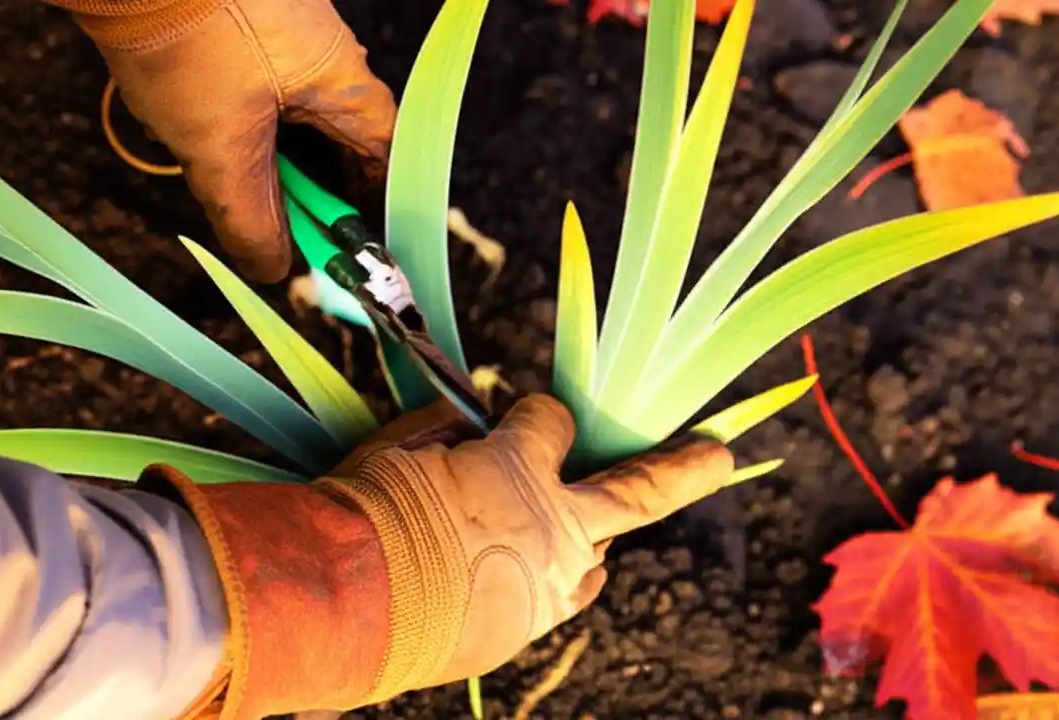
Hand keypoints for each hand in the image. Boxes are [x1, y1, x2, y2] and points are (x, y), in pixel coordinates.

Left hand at [60, 0, 395, 281]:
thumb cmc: (187, 43)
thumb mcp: (221, 153)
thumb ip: (252, 222)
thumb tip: (272, 269)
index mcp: (346, 84)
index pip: (382, 161)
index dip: (362, 208)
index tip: (336, 243)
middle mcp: (330, 56)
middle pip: (335, 145)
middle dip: (300, 188)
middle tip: (267, 218)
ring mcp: (290, 36)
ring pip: (291, 121)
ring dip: (262, 158)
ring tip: (219, 166)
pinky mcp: (249, 25)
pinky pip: (259, 91)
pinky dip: (236, 122)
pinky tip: (196, 128)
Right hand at [327, 395, 734, 688]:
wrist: (340, 603)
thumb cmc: (363, 511)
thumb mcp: (402, 450)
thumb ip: (450, 432)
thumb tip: (468, 424)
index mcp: (519, 465)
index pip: (552, 419)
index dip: (535, 415)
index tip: (520, 415)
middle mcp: (552, 523)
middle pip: (638, 490)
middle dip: (683, 469)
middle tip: (718, 457)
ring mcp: (548, 583)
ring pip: (594, 554)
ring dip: (589, 538)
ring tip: (593, 533)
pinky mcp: (528, 626)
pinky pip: (555, 596)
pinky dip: (548, 581)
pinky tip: (531, 580)